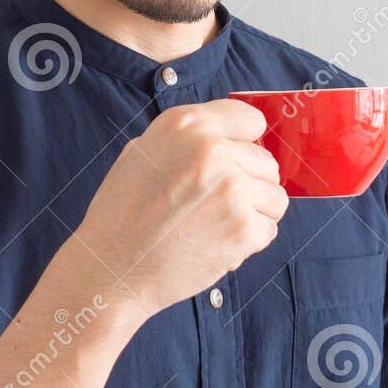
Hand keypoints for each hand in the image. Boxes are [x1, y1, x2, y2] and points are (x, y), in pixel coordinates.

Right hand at [74, 98, 287, 316]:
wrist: (112, 268)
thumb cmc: (123, 214)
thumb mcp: (144, 151)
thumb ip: (189, 137)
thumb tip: (232, 136)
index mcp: (186, 124)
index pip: (250, 119)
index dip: (243, 143)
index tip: (232, 162)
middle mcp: (212, 149)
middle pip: (266, 160)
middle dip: (248, 182)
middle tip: (214, 204)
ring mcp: (231, 188)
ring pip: (276, 195)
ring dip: (254, 212)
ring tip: (217, 223)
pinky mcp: (243, 228)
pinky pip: (270, 228)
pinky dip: (249, 240)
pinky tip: (216, 242)